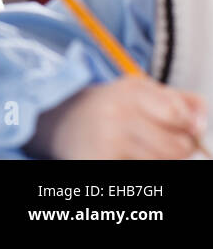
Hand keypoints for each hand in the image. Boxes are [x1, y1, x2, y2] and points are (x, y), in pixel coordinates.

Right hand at [31, 75, 207, 159]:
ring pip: (164, 163)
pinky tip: (127, 157)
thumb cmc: (113, 107)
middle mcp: (118, 113)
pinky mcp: (102, 162)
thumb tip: (201, 125)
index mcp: (131, 91)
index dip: (188, 125)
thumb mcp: (142, 92)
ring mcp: (109, 141)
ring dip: (161, 160)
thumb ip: (180, 100)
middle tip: (162, 141)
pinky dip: (141, 166)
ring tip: (143, 149)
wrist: (62, 121)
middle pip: (178, 146)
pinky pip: (144, 172)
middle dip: (179, 148)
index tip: (184, 126)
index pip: (179, 115)